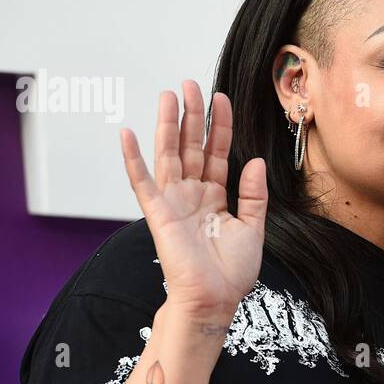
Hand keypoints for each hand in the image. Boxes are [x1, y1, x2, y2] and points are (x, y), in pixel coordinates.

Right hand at [120, 81, 267, 324]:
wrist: (215, 299)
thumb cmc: (231, 272)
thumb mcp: (253, 228)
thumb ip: (253, 194)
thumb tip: (255, 161)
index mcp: (215, 197)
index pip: (217, 152)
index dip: (219, 126)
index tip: (221, 98)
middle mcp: (193, 194)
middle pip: (191, 146)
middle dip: (192, 115)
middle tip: (191, 84)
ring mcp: (174, 201)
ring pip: (169, 154)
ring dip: (167, 124)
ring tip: (168, 95)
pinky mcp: (158, 213)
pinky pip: (142, 182)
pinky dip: (133, 158)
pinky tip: (127, 134)